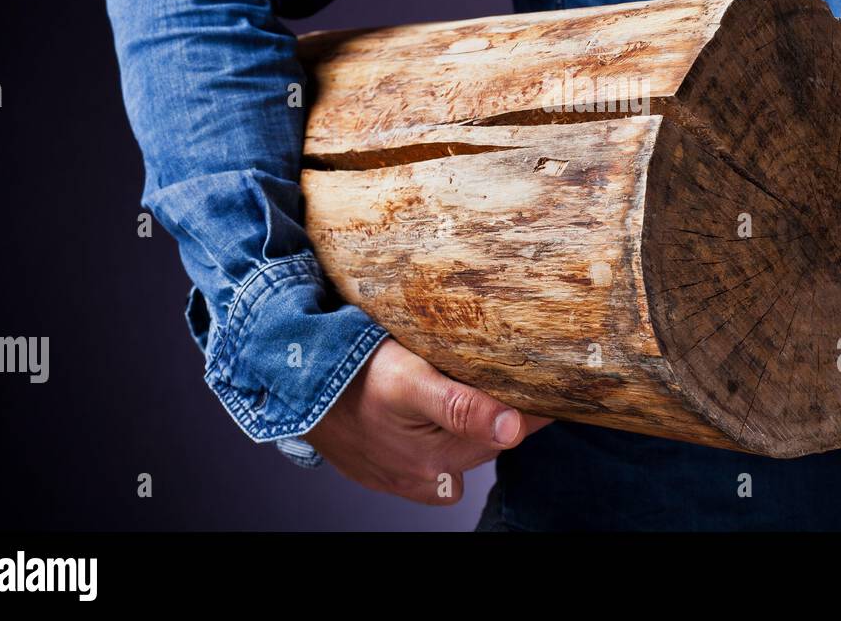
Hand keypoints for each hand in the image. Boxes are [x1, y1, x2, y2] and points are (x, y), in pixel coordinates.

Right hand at [304, 337, 551, 503]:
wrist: (290, 382)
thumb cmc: (350, 376)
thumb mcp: (410, 383)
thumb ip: (462, 406)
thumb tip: (512, 430)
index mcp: (440, 458)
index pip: (514, 429)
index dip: (533, 399)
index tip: (551, 371)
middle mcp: (427, 476)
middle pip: (489, 437)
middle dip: (505, 405)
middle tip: (516, 364)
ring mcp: (406, 476)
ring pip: (462, 444)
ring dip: (472, 416)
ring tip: (471, 378)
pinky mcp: (386, 469)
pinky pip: (432, 452)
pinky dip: (440, 428)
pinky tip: (431, 402)